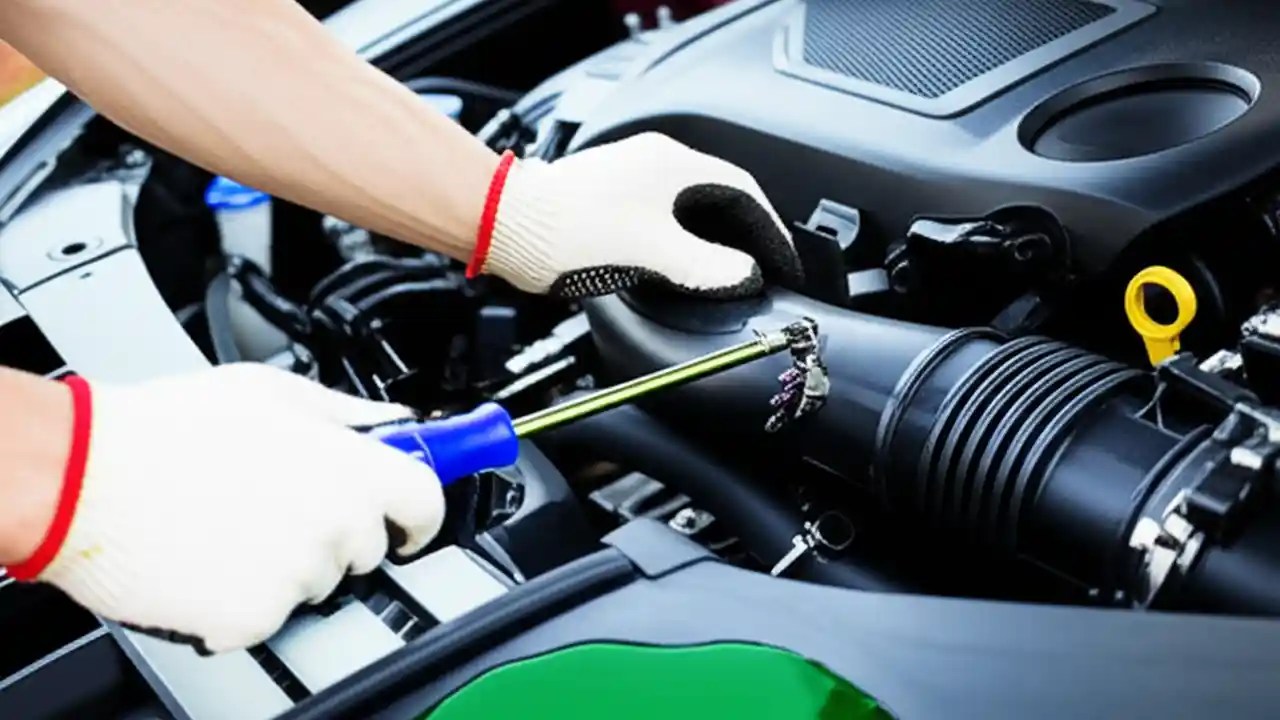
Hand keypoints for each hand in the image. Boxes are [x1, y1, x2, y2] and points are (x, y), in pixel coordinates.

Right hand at [4, 364, 443, 653]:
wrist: (86, 479)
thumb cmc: (169, 430)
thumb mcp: (271, 393)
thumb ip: (346, 412)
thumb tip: (392, 418)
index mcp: (350, 467)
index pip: (426, 503)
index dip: (420, 514)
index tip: (409, 521)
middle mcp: (335, 524)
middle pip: (367, 546)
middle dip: (337, 530)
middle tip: (280, 505)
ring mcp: (297, 576)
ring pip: (318, 581)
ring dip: (289, 561)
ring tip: (231, 522)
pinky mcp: (255, 618)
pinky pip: (269, 613)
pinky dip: (245, 597)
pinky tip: (210, 557)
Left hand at [467, 132, 803, 297]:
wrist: (507, 225)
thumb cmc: (567, 231)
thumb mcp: (652, 254)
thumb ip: (706, 267)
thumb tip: (743, 275)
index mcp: (673, 166)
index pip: (744, 192)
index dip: (769, 230)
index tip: (782, 260)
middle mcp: (653, 161)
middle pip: (718, 195)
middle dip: (744, 232)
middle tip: (761, 266)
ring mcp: (629, 175)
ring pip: (688, 204)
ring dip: (711, 236)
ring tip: (725, 269)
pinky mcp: (607, 193)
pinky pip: (661, 212)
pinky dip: (681, 237)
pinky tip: (676, 261)